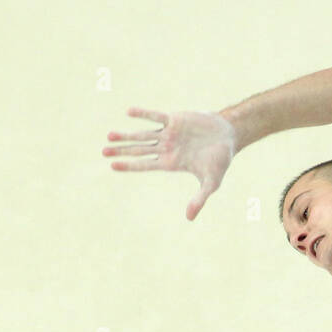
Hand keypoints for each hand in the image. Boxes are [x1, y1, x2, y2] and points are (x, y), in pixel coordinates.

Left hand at [103, 108, 235, 219]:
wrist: (229, 136)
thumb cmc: (220, 161)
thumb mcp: (211, 183)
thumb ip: (200, 199)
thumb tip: (189, 218)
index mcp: (171, 163)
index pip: (145, 165)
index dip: (129, 165)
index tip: (113, 166)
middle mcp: (166, 148)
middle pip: (139, 150)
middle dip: (122, 151)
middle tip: (103, 152)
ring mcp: (169, 133)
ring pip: (143, 134)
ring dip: (127, 135)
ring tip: (109, 135)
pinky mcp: (175, 119)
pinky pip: (156, 116)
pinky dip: (143, 114)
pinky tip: (129, 112)